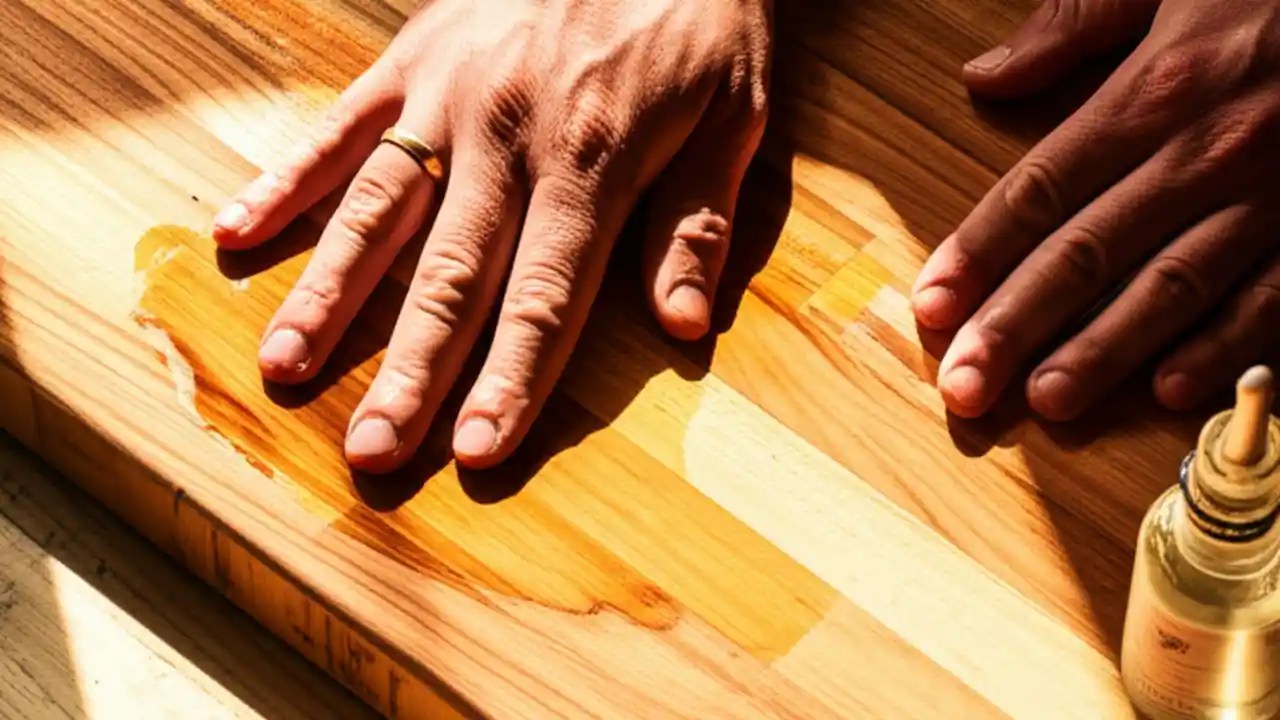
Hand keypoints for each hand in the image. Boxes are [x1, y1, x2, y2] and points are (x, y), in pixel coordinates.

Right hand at [212, 1, 770, 470]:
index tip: (476, 455)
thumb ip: (697, 221)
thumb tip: (684, 327)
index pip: (545, 297)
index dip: (510, 381)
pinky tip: (240, 235)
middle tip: (366, 452)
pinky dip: (286, 180)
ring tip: (282, 369)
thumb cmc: (698, 13)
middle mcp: (509, 138)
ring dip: (329, 296)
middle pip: (451, 276)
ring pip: (378, 211)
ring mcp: (449, 96)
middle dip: (409, 371)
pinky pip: (339, 127)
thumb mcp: (733, 112)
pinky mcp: (411, 58)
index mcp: (595, 162)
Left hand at [913, 0, 1279, 419]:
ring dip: (1104, 351)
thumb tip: (986, 76)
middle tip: (966, 385)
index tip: (932, 305)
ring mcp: (1270, 194)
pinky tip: (1172, 389)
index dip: (979, 253)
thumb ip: (1072, 25)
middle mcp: (1205, 151)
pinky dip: (1223, 346)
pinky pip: (1271, 295)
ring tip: (1047, 402)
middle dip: (1018, 324)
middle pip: (1088, 253)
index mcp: (1157, 88)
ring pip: (1171, 287)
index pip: (1041, 190)